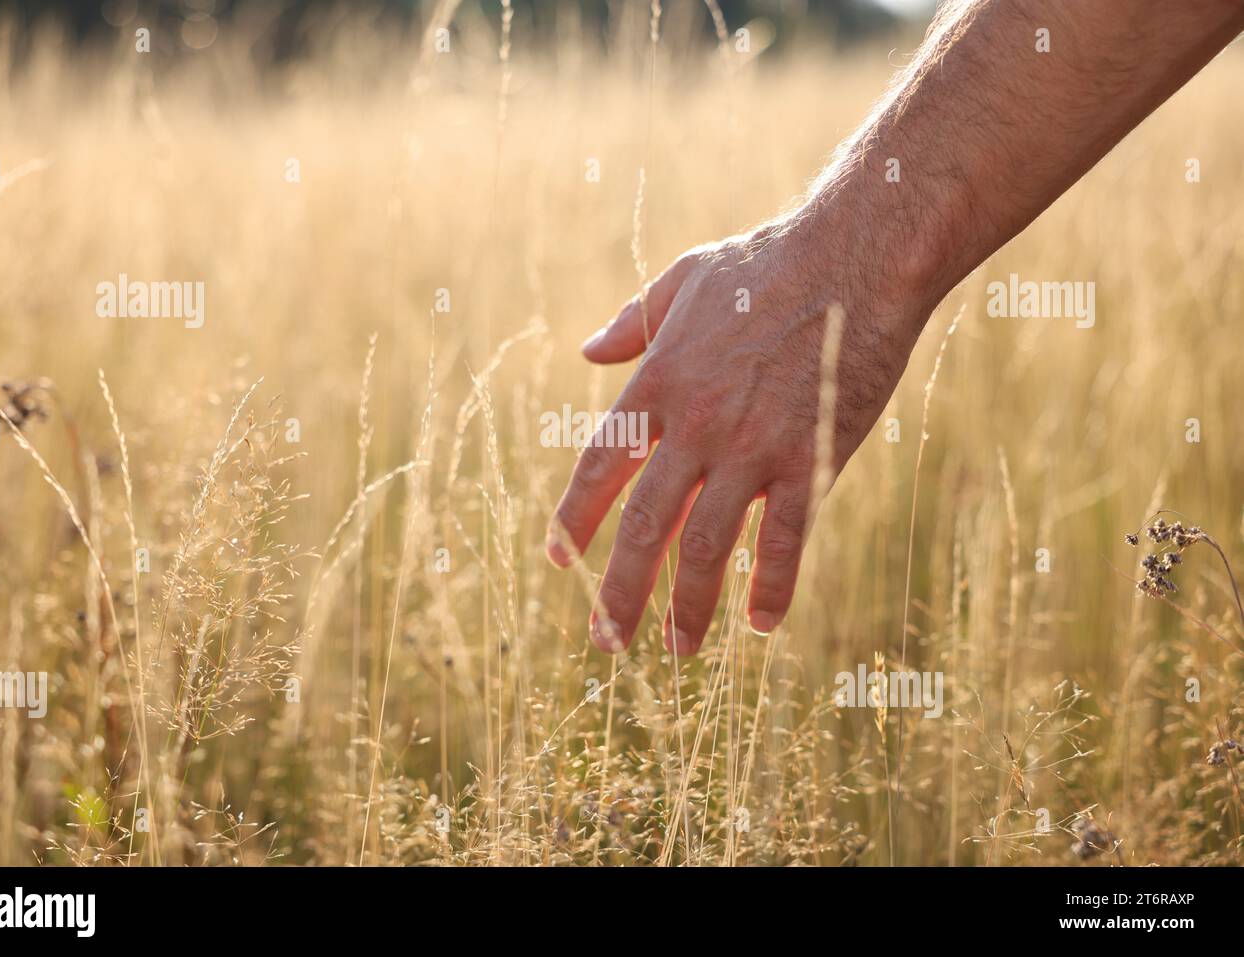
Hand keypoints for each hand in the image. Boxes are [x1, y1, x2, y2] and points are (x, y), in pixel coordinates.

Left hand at [547, 211, 926, 654]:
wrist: (854, 257)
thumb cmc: (768, 264)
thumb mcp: (684, 279)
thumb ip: (633, 321)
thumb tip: (587, 349)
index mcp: (658, 385)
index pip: (599, 467)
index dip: (575, 519)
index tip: (560, 560)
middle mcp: (695, 426)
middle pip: (644, 526)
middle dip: (620, 591)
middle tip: (606, 640)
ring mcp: (752, 447)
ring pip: (706, 547)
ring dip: (689, 606)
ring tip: (679, 650)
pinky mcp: (809, 459)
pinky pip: (785, 540)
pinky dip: (770, 586)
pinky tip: (762, 624)